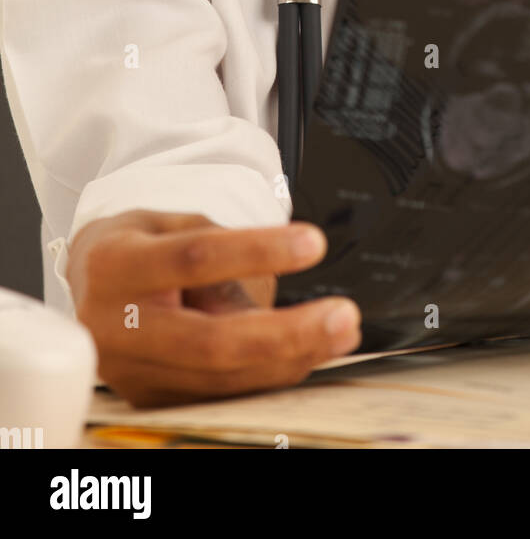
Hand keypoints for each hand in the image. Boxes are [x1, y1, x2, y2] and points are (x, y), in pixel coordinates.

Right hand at [67, 209, 360, 407]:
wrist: (91, 285)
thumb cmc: (141, 246)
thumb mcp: (170, 224)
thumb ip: (217, 249)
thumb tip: (275, 288)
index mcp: (118, 265)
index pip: (194, 259)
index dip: (257, 251)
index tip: (313, 243)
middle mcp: (115, 327)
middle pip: (211, 341)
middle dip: (286, 333)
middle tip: (343, 316)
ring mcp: (133, 373)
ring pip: (222, 378)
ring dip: (292, 358)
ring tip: (341, 331)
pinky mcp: (152, 400)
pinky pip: (222, 393)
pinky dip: (271, 374)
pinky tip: (309, 352)